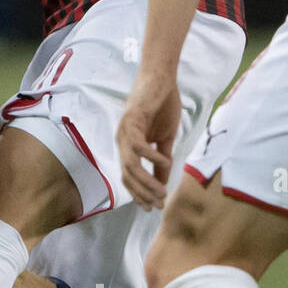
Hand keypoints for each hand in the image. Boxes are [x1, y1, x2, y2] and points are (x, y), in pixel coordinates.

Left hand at [118, 70, 181, 210]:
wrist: (161, 78)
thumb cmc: (162, 106)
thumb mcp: (165, 139)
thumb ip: (162, 160)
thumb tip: (164, 181)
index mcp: (128, 147)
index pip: (129, 177)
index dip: (139, 194)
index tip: (153, 208)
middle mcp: (122, 141)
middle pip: (127, 175)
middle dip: (143, 193)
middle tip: (159, 204)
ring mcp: (124, 131)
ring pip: (130, 164)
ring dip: (146, 181)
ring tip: (162, 191)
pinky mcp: (131, 120)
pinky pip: (138, 145)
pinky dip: (151, 157)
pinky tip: (166, 162)